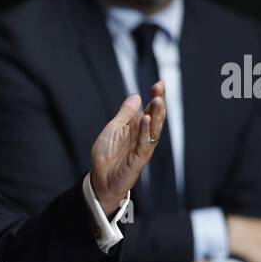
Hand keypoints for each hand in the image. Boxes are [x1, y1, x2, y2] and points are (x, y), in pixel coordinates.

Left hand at [90, 82, 166, 215]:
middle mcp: (144, 136)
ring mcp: (142, 147)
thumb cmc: (107, 154)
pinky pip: (144, 144)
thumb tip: (136, 96)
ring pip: (154, 129)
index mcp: (138, 128)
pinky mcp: (138, 159)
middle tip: (160, 87)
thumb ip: (125, 114)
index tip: (160, 82)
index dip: (156, 96)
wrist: (100, 178)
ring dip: (156, 114)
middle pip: (156, 117)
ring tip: (157, 100)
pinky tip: (146, 120)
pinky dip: (145, 131)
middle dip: (159, 102)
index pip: (151, 109)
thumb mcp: (114, 129)